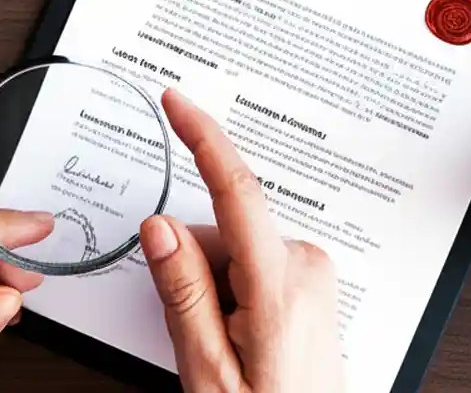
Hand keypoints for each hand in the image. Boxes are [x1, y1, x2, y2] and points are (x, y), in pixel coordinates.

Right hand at [141, 90, 343, 391]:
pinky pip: (251, 263)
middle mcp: (304, 267)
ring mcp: (310, 273)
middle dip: (192, 270)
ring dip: (214, 288)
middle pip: (219, 232)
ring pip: (231, 251)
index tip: (178, 103)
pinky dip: (231, 290)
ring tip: (226, 345)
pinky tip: (241, 336)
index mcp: (279, 286)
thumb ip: (183, 293)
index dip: (203, 138)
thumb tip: (160, 227)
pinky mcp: (308, 280)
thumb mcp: (209, 369)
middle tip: (198, 333)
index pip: (236, 192)